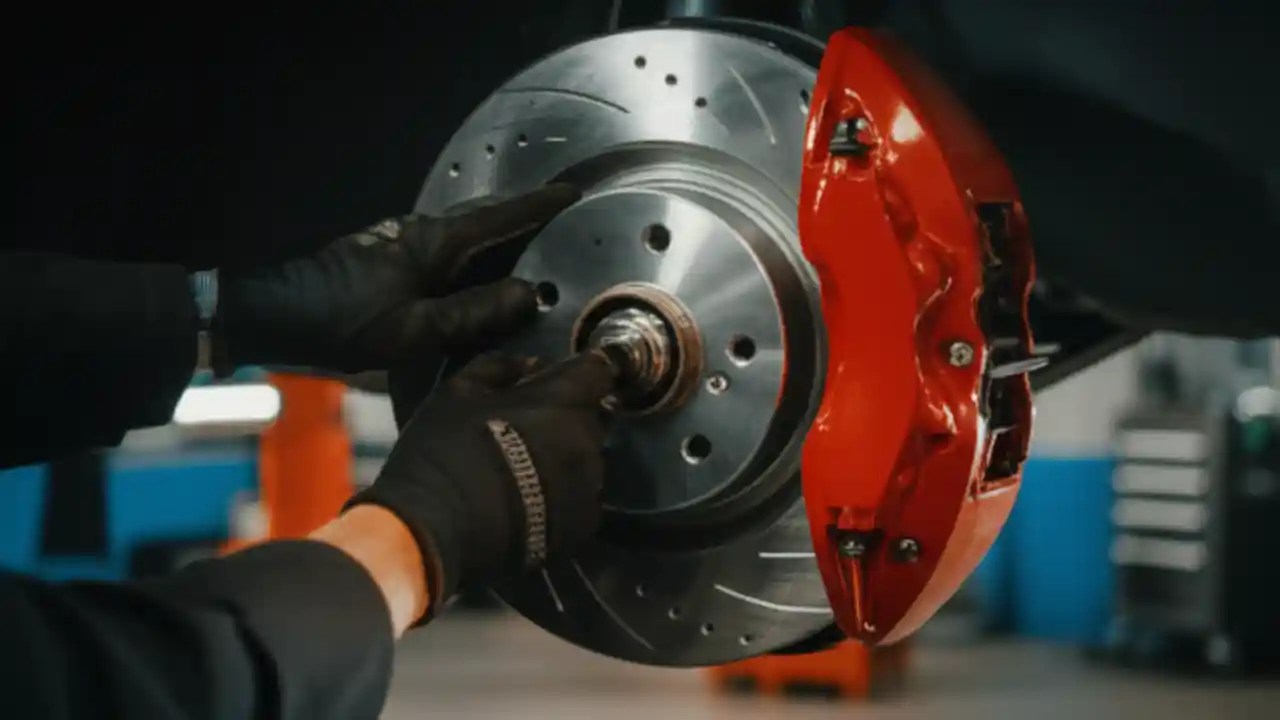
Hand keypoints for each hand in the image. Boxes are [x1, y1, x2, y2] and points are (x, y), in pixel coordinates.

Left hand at [212, 184, 579, 372]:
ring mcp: (401, 240)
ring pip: (462, 235)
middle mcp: (420, 231)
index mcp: (434, 243)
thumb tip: (527, 292)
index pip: (499, 217)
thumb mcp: (414, 329)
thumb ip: (472, 312)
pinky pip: (444, 251)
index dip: (538, 206)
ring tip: (527, 256)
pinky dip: (469, 257)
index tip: (571, 194)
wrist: (274, 314)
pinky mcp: (386, 256)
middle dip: (522, 220)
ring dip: (495, 241)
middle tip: (560, 228)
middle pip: (483, 220)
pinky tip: (474, 279)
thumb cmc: (343, 324)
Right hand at [344, 351, 617, 615]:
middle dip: (569, 417)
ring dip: (567, 459)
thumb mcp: (458, 393)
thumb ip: (498, 368)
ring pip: (588, 461)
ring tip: (526, 473)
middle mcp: (587, 441)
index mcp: (562, 401)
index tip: (560, 380)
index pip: (599, 371)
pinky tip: (532, 505)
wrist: (438, 528)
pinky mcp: (583, 527)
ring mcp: (589, 487)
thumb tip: (530, 363)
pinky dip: (564, 499)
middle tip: (529, 430)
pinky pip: (583, 501)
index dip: (582, 372)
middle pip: (593, 418)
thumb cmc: (444, 450)